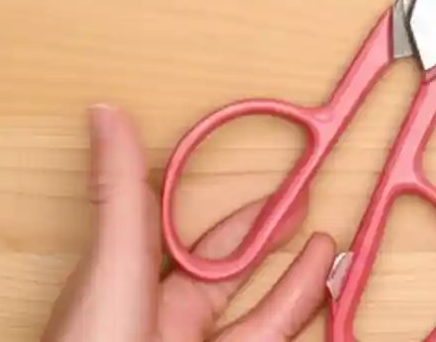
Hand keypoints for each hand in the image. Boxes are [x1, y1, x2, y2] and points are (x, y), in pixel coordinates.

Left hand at [42, 105, 336, 341]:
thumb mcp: (112, 270)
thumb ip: (122, 196)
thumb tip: (104, 115)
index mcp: (121, 294)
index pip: (171, 233)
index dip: (211, 201)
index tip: (248, 168)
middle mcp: (157, 327)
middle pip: (222, 274)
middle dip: (266, 237)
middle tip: (306, 201)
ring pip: (256, 315)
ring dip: (297, 280)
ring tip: (330, 245)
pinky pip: (269, 337)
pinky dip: (301, 312)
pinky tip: (326, 291)